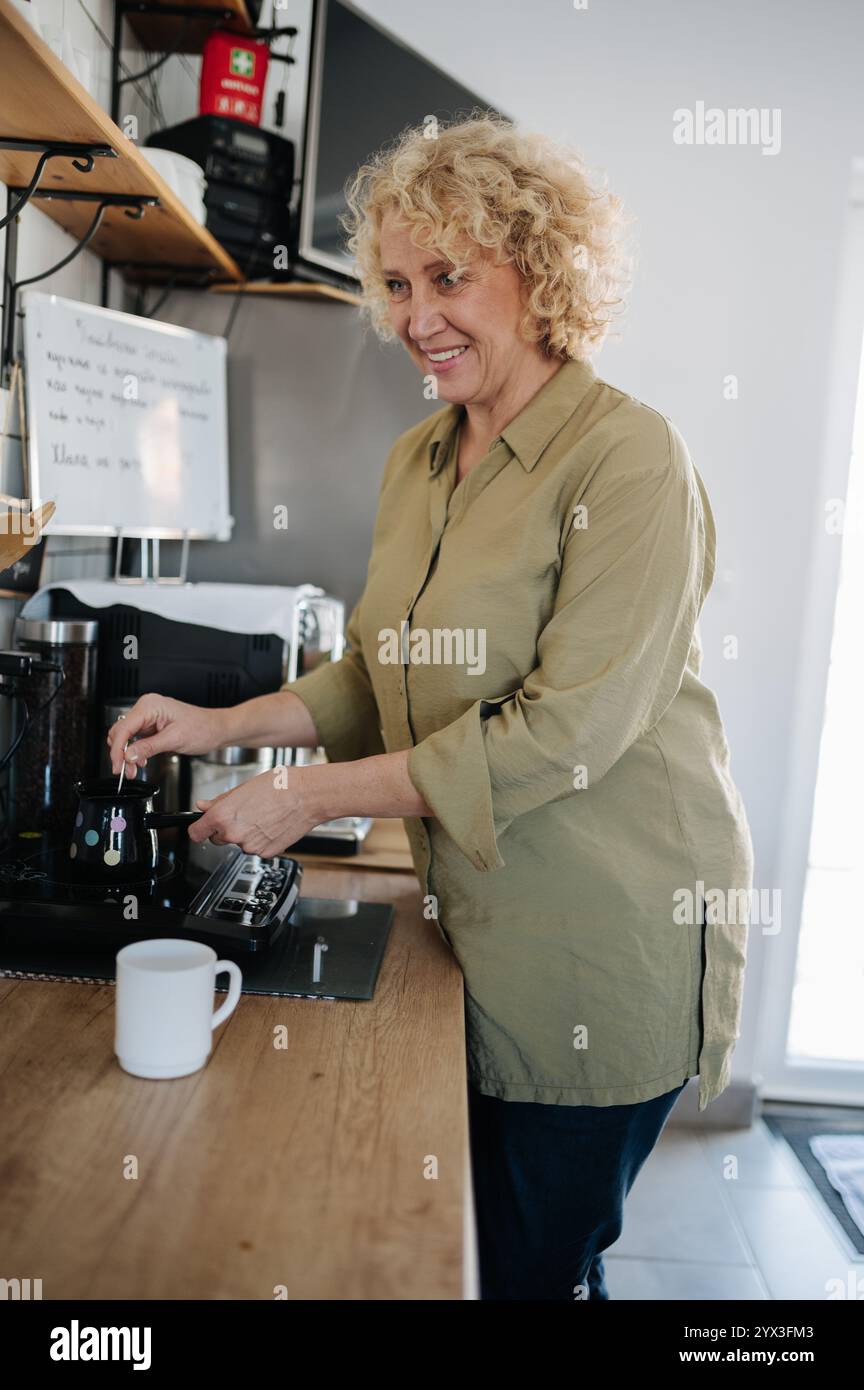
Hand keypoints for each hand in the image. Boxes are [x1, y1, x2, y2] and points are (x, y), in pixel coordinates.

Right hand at [106, 693, 226, 778]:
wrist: (216, 729)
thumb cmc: (202, 728)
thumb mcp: (175, 739)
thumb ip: (149, 747)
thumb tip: (128, 755)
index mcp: (150, 706)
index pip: (123, 728)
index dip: (117, 749)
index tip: (118, 766)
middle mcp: (146, 708)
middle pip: (120, 732)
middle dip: (121, 754)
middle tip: (126, 772)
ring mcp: (148, 717)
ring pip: (125, 737)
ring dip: (127, 755)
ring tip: (133, 770)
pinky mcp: (150, 726)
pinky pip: (135, 739)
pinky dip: (134, 752)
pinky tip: (140, 762)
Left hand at [188, 765, 320, 856]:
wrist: (307, 796)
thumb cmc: (279, 786)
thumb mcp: (243, 788)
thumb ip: (220, 801)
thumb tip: (204, 806)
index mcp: (223, 816)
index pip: (196, 833)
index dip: (198, 829)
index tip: (201, 827)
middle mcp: (234, 834)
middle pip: (217, 839)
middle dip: (225, 829)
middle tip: (243, 814)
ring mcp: (250, 846)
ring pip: (239, 844)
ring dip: (245, 834)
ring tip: (262, 816)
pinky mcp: (266, 853)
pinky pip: (257, 848)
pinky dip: (261, 840)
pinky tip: (271, 825)